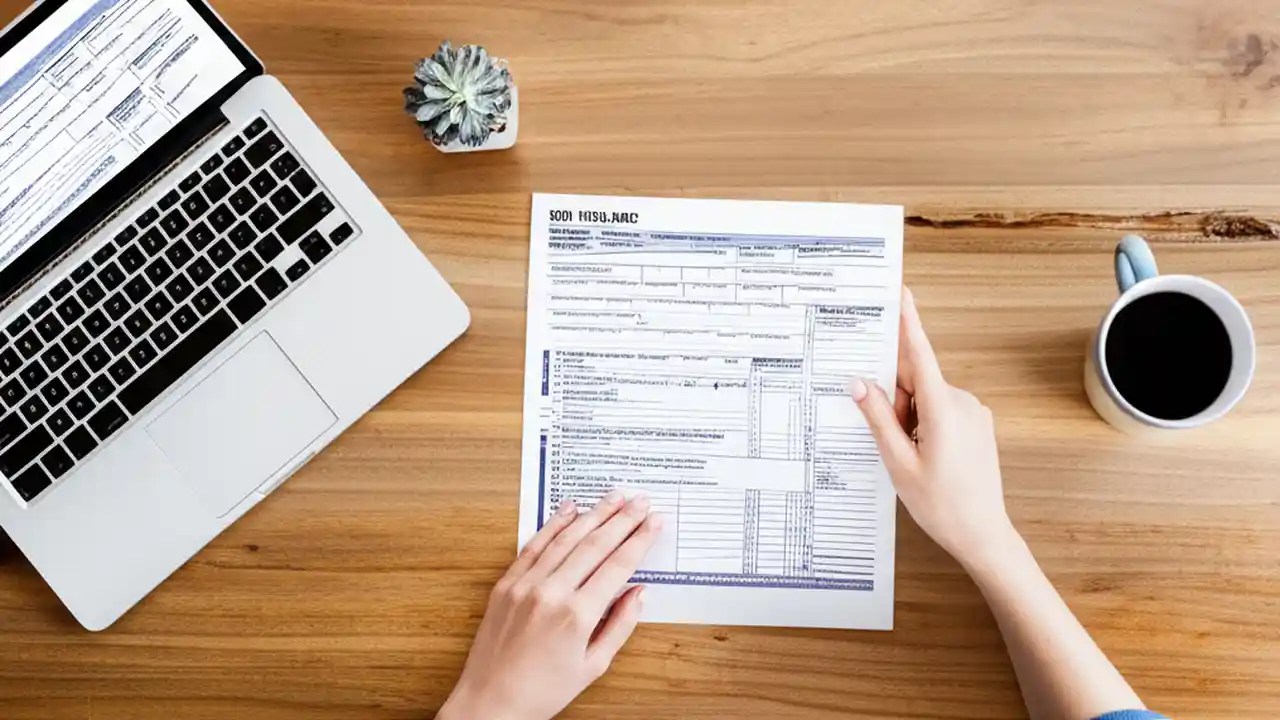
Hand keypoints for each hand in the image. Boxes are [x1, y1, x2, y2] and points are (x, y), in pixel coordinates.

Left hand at [438, 491, 661, 719]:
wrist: (490, 702)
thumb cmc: (542, 692)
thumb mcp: (593, 666)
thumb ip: (620, 625)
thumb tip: (639, 593)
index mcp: (577, 615)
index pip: (618, 565)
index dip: (640, 540)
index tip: (654, 522)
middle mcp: (551, 593)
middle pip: (595, 544)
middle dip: (622, 519)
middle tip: (641, 501)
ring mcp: (525, 585)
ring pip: (566, 538)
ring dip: (593, 514)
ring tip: (613, 497)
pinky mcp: (506, 584)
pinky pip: (534, 546)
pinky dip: (554, 525)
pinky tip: (570, 509)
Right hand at [849, 287, 1016, 567]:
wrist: (983, 534)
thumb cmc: (941, 504)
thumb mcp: (898, 462)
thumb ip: (878, 418)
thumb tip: (857, 383)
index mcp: (943, 409)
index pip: (919, 354)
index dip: (908, 321)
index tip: (900, 291)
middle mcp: (962, 402)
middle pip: (915, 380)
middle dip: (895, 401)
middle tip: (890, 439)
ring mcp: (973, 411)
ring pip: (925, 397)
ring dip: (908, 417)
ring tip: (909, 456)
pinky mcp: (976, 423)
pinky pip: (939, 409)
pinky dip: (922, 423)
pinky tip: (920, 454)